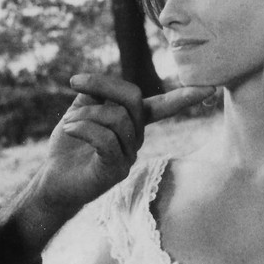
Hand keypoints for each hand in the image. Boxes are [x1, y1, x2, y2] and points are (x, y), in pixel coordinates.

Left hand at [36, 73, 214, 212]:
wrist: (53, 180)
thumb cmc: (69, 145)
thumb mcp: (80, 110)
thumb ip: (95, 94)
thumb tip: (100, 82)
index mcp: (133, 123)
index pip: (162, 106)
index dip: (184, 97)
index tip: (209, 87)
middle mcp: (137, 139)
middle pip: (133, 98)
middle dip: (103, 85)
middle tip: (75, 84)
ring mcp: (129, 156)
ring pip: (116, 117)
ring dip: (85, 113)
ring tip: (68, 123)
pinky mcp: (116, 170)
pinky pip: (105, 138)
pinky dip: (82, 128)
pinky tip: (70, 129)